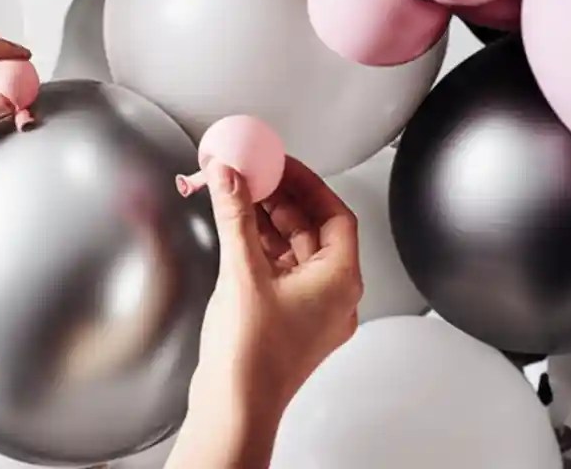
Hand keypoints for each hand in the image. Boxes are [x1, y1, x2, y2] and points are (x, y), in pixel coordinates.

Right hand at [170, 158, 362, 468]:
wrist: (235, 406)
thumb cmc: (252, 357)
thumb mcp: (242, 271)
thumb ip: (236, 216)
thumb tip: (231, 177)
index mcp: (340, 281)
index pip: (336, 214)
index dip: (309, 184)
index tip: (283, 164)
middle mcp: (334, 296)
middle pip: (315, 232)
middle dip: (283, 201)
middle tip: (255, 175)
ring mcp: (311, 311)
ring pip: (295, 252)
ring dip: (269, 224)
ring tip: (240, 198)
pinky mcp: (288, 322)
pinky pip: (281, 272)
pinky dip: (261, 249)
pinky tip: (237, 234)